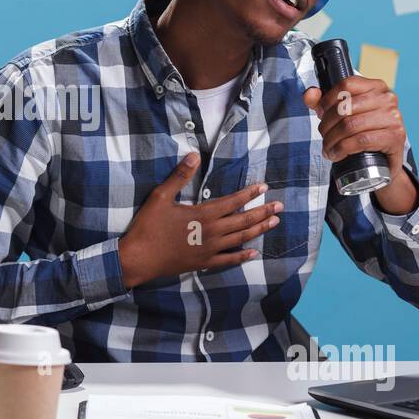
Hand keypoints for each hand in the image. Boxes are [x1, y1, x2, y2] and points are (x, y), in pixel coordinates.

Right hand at [117, 152, 281, 288]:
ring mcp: (209, 249)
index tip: (264, 187)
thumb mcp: (160, 197)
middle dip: (262, 212)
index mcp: (203, 214)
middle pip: (243, 220)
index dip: (249, 194)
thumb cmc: (148, 226)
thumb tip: (193, 156)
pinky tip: (253, 252)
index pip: (232, 202)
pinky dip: (242, 256)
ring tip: (274, 223)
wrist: (139, 258)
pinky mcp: (203, 263)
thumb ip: (179, 177)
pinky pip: (228, 260)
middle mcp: (212, 232)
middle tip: (280, 207)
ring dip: (258, 230)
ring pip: (240, 239)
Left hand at [303, 75, 406, 179]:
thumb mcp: (342, 115)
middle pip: (345, 107)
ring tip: (328, 149)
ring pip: (350, 125)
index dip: (328, 100)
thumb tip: (310, 93)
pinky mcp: (395, 137)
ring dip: (332, 140)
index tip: (321, 115)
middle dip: (327, 125)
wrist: (383, 160)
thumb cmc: (362, 132)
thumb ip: (322, 102)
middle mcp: (387, 98)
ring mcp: (393, 117)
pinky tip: (338, 154)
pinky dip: (343, 149)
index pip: (346, 85)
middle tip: (324, 137)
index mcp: (376, 87)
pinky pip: (361, 140)